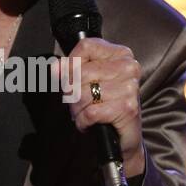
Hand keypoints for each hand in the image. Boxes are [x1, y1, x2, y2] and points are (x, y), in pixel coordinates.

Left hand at [61, 37, 144, 176]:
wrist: (123, 139)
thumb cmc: (106, 106)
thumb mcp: (88, 82)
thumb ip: (71, 70)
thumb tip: (56, 67)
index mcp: (121, 54)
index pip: (87, 46)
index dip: (70, 63)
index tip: (68, 77)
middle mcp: (129, 68)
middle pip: (82, 72)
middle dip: (72, 92)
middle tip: (79, 103)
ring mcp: (130, 88)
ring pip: (84, 94)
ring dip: (78, 109)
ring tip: (86, 113)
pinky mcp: (127, 109)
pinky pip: (90, 112)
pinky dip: (83, 121)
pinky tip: (89, 123)